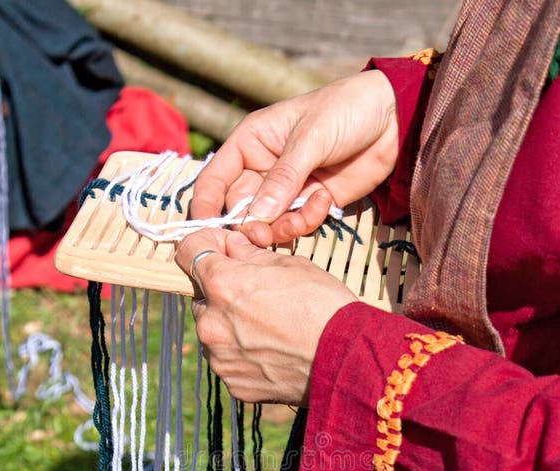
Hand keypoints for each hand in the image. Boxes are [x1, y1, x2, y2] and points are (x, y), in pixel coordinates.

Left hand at [175, 229, 357, 404]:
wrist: (347, 361)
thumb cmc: (324, 306)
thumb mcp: (291, 265)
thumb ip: (251, 255)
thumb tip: (231, 246)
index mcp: (222, 285)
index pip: (189, 251)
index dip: (207, 244)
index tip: (224, 248)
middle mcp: (211, 324)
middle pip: (202, 298)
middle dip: (222, 293)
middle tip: (259, 297)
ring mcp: (220, 359)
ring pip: (214, 333)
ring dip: (231, 327)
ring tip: (271, 330)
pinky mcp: (233, 385)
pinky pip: (229, 362)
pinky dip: (244, 356)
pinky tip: (273, 354)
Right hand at [191, 69, 397, 245]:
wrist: (392, 120)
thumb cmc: (346, 110)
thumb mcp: (311, 138)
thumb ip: (284, 178)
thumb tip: (256, 216)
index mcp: (250, 142)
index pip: (214, 179)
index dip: (206, 206)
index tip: (209, 230)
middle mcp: (261, 168)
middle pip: (239, 209)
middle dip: (251, 225)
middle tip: (267, 232)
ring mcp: (286, 190)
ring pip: (267, 223)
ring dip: (283, 227)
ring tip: (308, 213)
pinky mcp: (309, 204)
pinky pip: (295, 225)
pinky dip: (307, 222)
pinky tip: (326, 201)